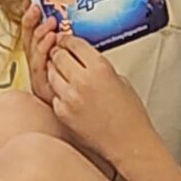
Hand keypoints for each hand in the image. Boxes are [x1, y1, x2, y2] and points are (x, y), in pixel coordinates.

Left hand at [31, 20, 154, 170]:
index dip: (67, 39)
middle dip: (58, 52)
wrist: (128, 142)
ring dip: (54, 70)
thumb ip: (100, 67)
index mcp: (100, 68)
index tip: (64, 38)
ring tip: (62, 71)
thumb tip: (85, 60)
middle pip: (58, 56)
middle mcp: (82, 81)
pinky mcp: (63, 113)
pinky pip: (53, 94)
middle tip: (59, 52)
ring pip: (50, 73)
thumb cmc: (130, 115)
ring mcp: (69, 98)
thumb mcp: (121, 80)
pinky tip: (66, 92)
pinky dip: (57, 91)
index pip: (74, 44)